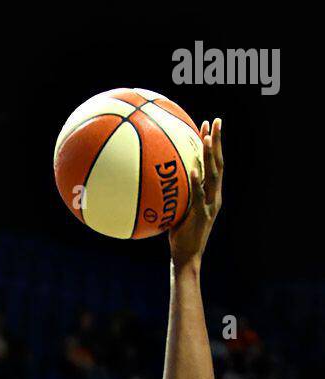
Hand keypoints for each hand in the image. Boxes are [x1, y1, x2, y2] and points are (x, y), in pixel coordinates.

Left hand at [169, 119, 222, 268]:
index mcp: (211, 193)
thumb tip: (160, 178)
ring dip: (210, 157)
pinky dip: (198, 183)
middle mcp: (214, 196)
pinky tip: (194, 170)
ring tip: (207, 138)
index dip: (213, 143)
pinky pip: (200, 196)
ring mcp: (210, 205)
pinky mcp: (202, 216)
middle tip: (216, 120)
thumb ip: (176, 193)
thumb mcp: (178, 209)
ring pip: (213, 176)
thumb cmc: (179, 234)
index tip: (209, 124)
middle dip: (217, 141)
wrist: (187, 257)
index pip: (215, 163)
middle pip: (219, 163)